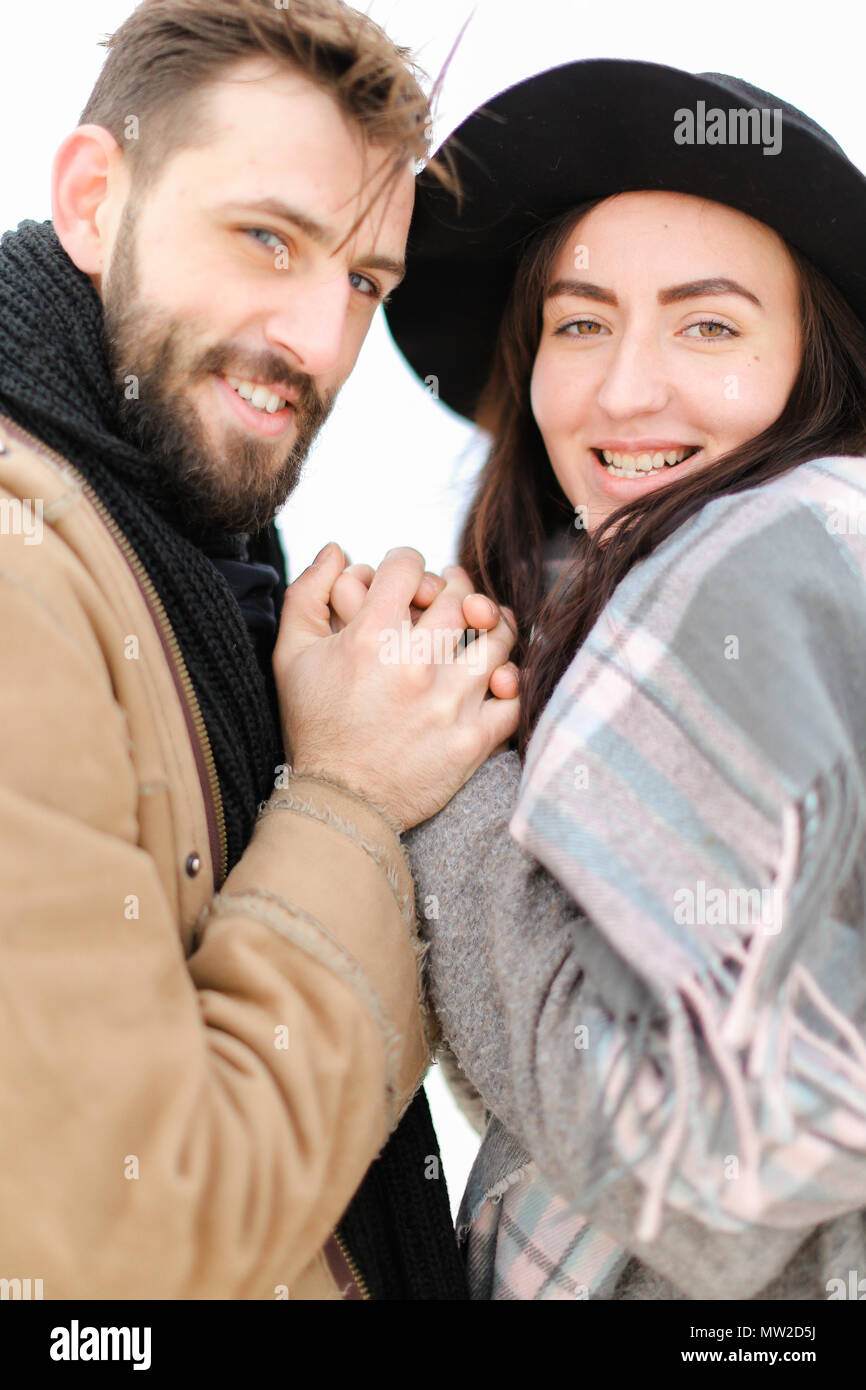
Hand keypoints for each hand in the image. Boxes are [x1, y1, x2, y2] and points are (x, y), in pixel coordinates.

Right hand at [272, 543, 519, 830]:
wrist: (339, 802)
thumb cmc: (314, 726)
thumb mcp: (290, 657)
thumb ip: (307, 594)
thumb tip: (336, 549)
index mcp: (370, 639)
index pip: (409, 567)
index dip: (408, 562)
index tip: (406, 579)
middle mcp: (414, 666)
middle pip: (461, 597)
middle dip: (455, 585)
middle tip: (449, 594)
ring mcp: (449, 703)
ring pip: (497, 640)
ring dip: (493, 625)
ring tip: (483, 625)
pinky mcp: (472, 739)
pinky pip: (513, 697)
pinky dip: (510, 682)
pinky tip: (496, 676)